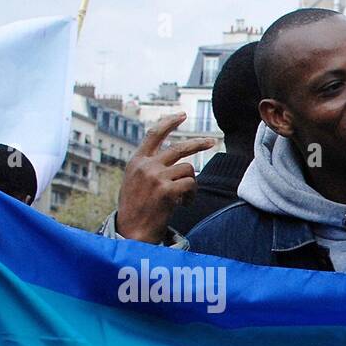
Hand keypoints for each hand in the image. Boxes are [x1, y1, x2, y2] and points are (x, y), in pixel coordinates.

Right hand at [116, 113, 215, 243]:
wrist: (132, 231)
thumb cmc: (136, 209)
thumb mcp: (135, 182)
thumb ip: (149, 167)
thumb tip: (173, 160)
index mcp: (136, 161)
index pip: (154, 134)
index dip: (169, 122)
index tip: (182, 115)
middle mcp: (146, 166)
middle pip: (178, 148)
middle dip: (198, 143)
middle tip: (213, 141)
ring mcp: (156, 177)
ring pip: (188, 169)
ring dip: (192, 184)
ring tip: (185, 197)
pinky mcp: (167, 190)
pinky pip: (191, 184)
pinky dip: (192, 195)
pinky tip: (183, 204)